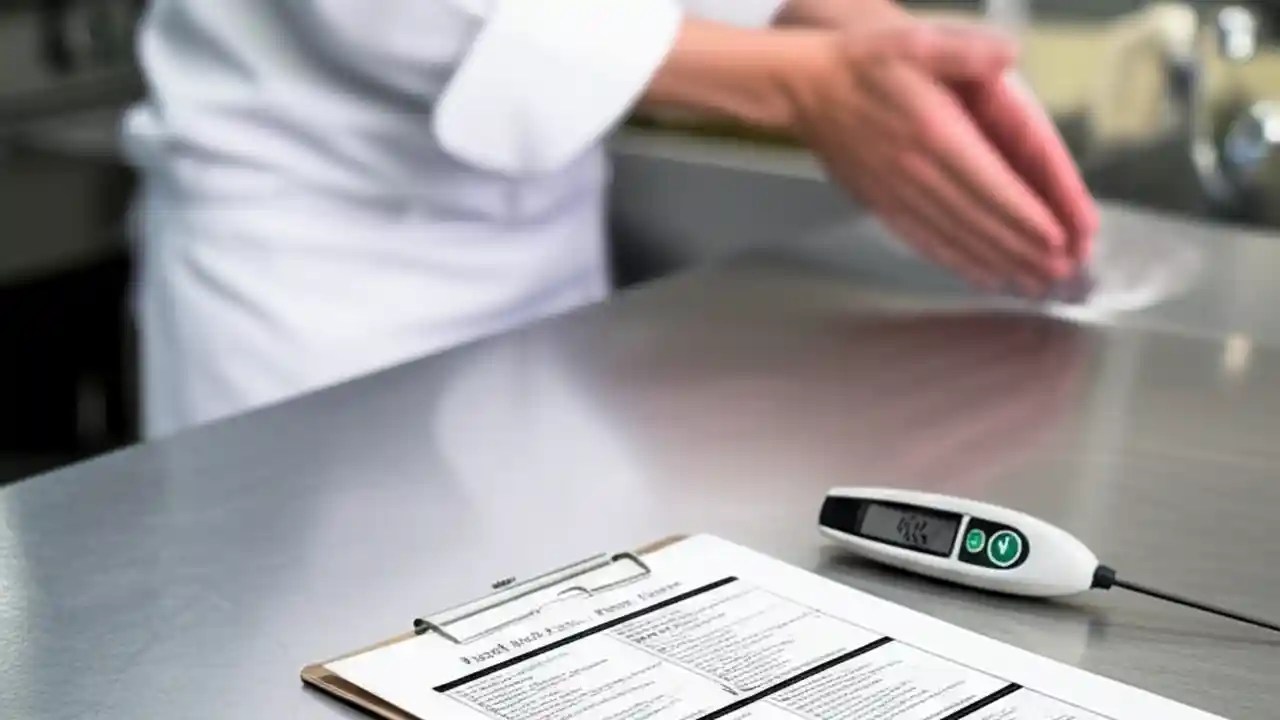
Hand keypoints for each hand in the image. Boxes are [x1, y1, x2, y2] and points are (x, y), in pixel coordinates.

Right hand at [781, 21, 1074, 293]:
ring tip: (1033, 284)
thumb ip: (964, 49)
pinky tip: (981, 276)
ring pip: (955, 239)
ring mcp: (896, 194)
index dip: (1026, 217)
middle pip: (979, 221)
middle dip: (1023, 250)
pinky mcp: (882, 205)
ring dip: (996, 264)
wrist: (806, 87)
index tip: (1058, 240)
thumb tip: (1007, 54)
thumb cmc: (862, 62)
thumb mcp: (915, 40)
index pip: (989, 185)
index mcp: (932, 133)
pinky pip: (923, 241)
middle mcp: (916, 171)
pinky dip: (956, 263)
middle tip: (1061, 273)